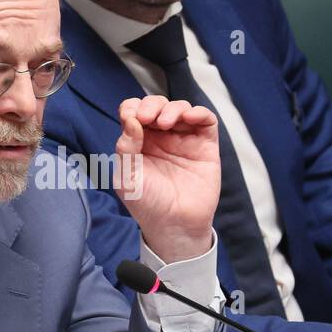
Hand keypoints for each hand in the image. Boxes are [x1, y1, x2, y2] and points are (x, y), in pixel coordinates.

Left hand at [115, 95, 219, 262]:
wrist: (175, 226)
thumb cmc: (148, 205)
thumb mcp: (127, 177)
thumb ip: (125, 147)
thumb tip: (131, 118)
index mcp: (138, 142)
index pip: (134, 111)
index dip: (133, 108)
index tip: (131, 117)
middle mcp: (161, 138)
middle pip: (157, 105)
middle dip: (152, 105)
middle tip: (149, 118)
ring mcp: (184, 140)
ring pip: (180, 108)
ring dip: (173, 108)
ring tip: (166, 123)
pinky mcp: (205, 146)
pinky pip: (206, 120)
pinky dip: (199, 112)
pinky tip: (189, 117)